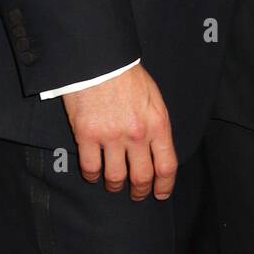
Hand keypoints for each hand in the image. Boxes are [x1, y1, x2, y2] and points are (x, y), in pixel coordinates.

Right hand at [62, 64, 177, 199]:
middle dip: (140, 191)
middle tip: (137, 194)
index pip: (166, 165)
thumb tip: (157, 150)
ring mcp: (111, 136)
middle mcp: (137, 134)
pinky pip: (90, 168)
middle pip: (142, 177)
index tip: (160, 193)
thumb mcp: (154, 99)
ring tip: (115, 184)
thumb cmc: (128, 77)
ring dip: (116, 185)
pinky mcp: (87, 135)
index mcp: (157, 123)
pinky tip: (95, 174)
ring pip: (116, 178)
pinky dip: (93, 176)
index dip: (164, 185)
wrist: (101, 60)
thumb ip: (156, 125)